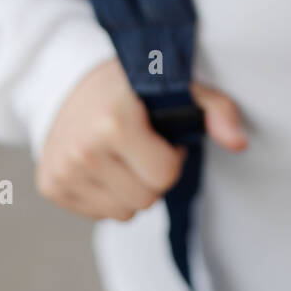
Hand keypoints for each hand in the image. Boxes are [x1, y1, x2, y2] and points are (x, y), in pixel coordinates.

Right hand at [36, 58, 247, 220]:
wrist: (67, 76)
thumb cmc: (129, 83)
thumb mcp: (176, 84)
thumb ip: (216, 109)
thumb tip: (240, 142)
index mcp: (114, 122)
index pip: (164, 175)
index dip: (172, 157)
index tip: (162, 136)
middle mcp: (83, 149)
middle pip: (144, 200)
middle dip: (152, 176)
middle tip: (143, 146)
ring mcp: (63, 170)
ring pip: (123, 213)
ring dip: (131, 189)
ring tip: (123, 154)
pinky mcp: (50, 185)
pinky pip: (98, 214)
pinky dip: (107, 194)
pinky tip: (104, 163)